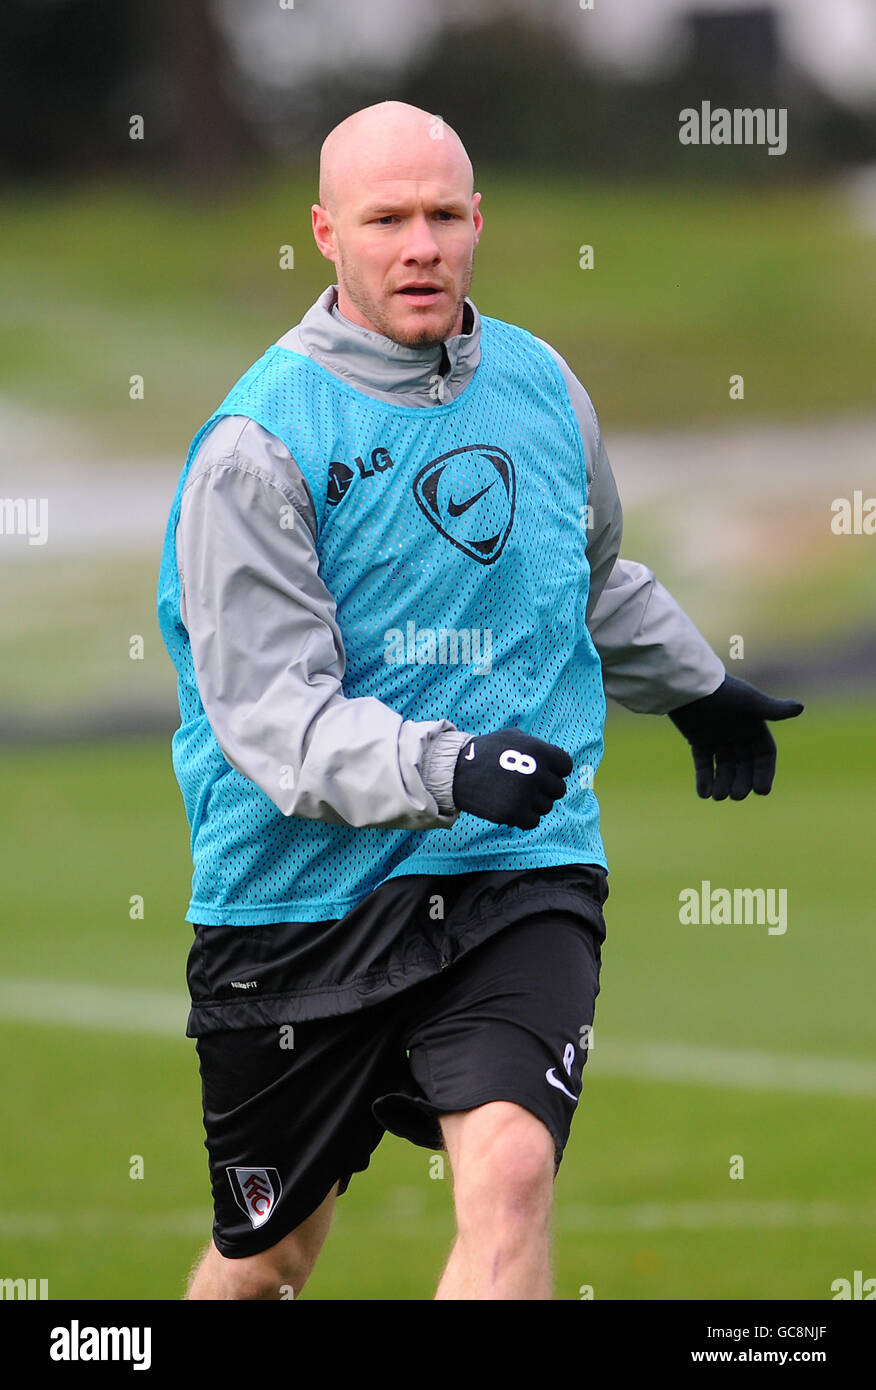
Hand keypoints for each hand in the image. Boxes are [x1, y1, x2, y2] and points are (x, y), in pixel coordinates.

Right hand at [452, 728, 572, 828]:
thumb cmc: (486, 752)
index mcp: (540, 751)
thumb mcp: (512, 737)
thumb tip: (559, 763)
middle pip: (559, 790)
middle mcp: (536, 773)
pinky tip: (511, 808)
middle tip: (525, 786)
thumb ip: (538, 747)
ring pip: (546, 807)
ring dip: (533, 804)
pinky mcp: (513, 813)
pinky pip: (533, 821)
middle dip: (544, 789)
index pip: (566, 767)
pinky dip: (523, 818)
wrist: (455, 771)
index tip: (542, 773)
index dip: (555, 770)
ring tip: (514, 795)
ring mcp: (525, 794)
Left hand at [668, 675, 803, 799]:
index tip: (761, 790)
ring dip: (722, 783)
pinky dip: (704, 779)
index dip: (764, 773)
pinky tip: (703, 794)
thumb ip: (772, 709)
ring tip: (718, 796)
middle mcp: (738, 733)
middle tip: (736, 796)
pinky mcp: (698, 740)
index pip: (764, 755)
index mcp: (754, 725)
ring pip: (724, 767)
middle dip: (742, 782)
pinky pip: (704, 763)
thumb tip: (801, 708)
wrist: (687, 684)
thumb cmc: (721, 691)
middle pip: (744, 765)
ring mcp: (717, 737)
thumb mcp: (748, 701)